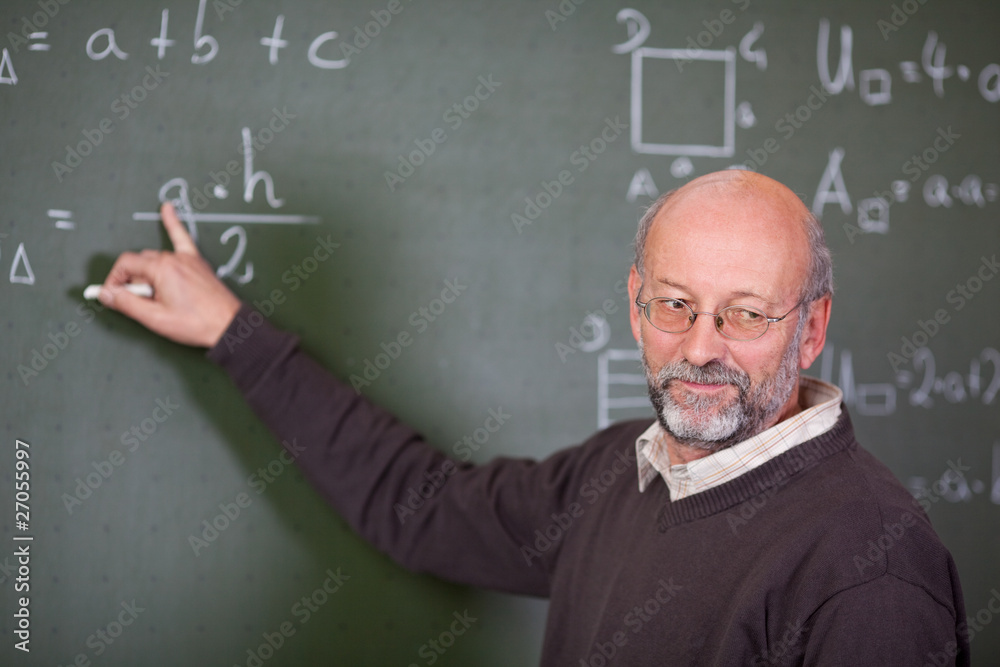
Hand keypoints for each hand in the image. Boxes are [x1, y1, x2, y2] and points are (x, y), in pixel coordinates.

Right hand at [99, 202, 241, 347]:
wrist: (228, 325)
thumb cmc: (196, 323)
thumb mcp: (155, 318)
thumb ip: (127, 303)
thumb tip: (106, 294)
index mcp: (162, 269)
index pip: (125, 264)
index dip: (114, 280)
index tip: (113, 296)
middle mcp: (174, 258)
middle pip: (140, 262)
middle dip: (133, 281)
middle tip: (138, 303)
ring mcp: (187, 258)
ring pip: (156, 258)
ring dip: (148, 273)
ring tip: (156, 297)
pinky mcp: (197, 262)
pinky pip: (183, 238)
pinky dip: (173, 223)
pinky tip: (167, 208)